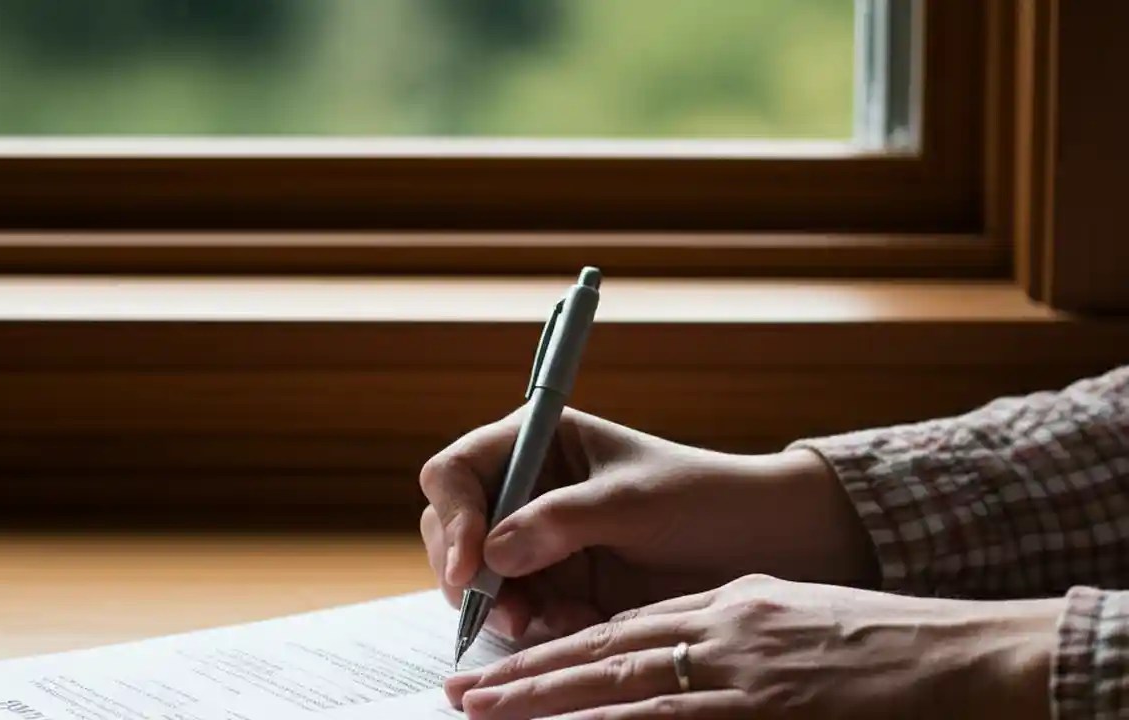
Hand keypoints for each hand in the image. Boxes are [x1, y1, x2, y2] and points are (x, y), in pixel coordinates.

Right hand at [419, 409, 876, 640]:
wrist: (766, 545)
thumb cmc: (705, 499)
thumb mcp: (632, 501)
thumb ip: (558, 521)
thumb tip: (492, 553)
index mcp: (540, 442)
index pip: (459, 471)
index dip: (454, 516)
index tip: (471, 563)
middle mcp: (529, 488)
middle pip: (455, 529)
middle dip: (472, 573)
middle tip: (506, 610)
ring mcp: (540, 540)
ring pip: (482, 580)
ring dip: (507, 607)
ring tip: (553, 622)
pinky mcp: (559, 585)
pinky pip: (521, 611)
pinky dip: (539, 625)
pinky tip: (577, 623)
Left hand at [447, 574, 1060, 719]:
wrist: (963, 655)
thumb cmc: (889, 645)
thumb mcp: (796, 619)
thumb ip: (733, 633)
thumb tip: (673, 654)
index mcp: (730, 602)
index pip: (625, 624)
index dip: (562, 647)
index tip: (512, 665)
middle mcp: (720, 626)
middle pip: (603, 646)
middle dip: (528, 670)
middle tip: (464, 688)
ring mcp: (737, 668)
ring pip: (618, 680)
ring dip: (545, 696)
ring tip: (484, 708)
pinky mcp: (760, 704)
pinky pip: (666, 716)